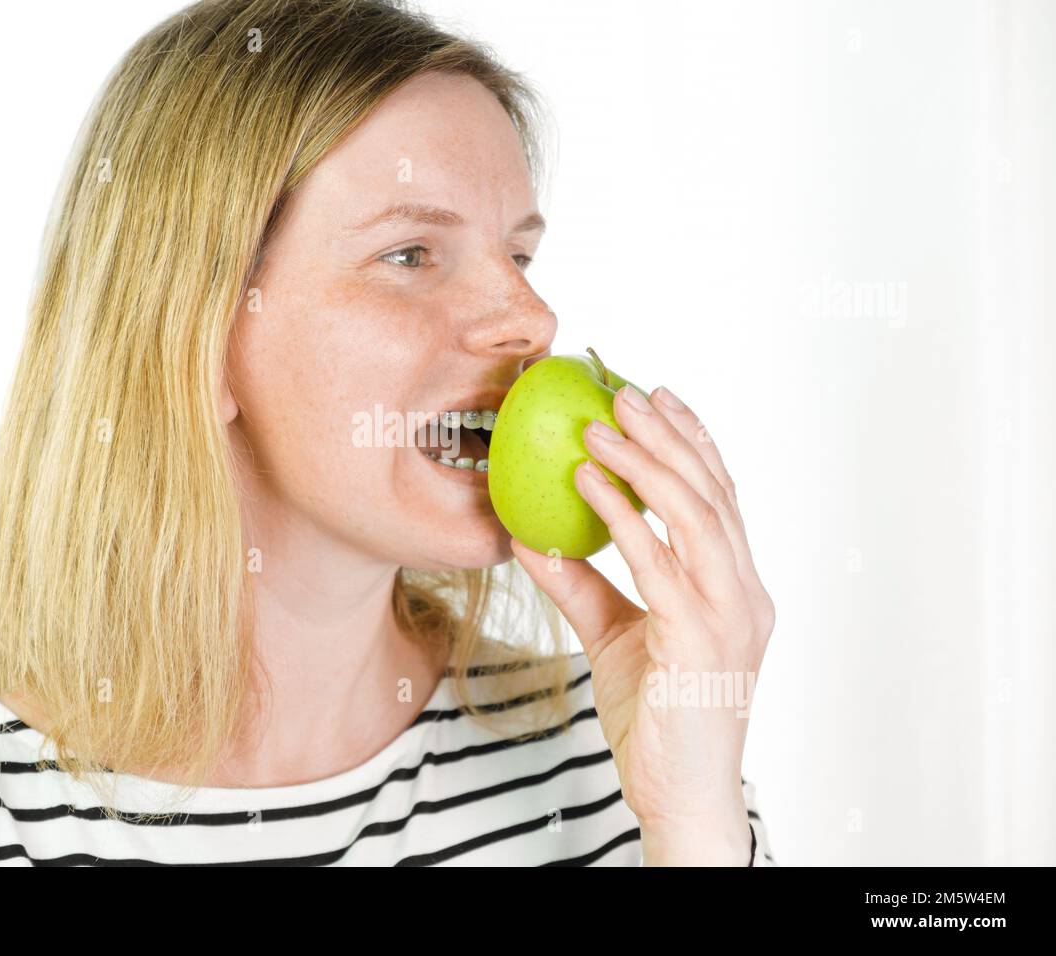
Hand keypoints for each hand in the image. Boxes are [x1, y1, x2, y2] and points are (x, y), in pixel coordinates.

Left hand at [509, 384, 774, 864]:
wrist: (678, 795)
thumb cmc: (656, 717)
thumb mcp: (614, 635)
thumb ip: (582, 585)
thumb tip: (532, 533)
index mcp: (738, 588)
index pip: (722, 498)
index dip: (693, 441)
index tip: (658, 399)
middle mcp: (747, 594)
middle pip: (713, 492)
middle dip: (669, 434)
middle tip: (623, 392)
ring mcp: (731, 615)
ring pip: (696, 514)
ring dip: (645, 462)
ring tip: (600, 426)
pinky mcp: (702, 640)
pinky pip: (660, 562)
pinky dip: (623, 516)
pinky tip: (586, 485)